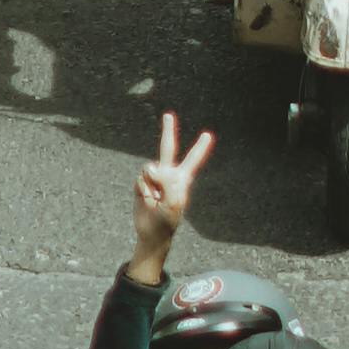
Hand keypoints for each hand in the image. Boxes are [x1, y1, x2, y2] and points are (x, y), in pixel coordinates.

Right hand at [129, 110, 216, 280]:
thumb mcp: (174, 202)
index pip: (192, 160)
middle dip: (168, 131)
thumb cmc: (167, 221)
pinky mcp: (142, 184)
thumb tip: (152, 168)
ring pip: (150, 168)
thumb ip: (167, 182)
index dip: (199, 148)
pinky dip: (144, 189)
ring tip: (156, 199)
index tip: (208, 135)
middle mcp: (168, 175)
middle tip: (168, 115)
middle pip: (168, 149)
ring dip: (152, 184)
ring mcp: (154, 179)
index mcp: (182, 180)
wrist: (151, 233)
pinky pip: (140, 178)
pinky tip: (148, 200)